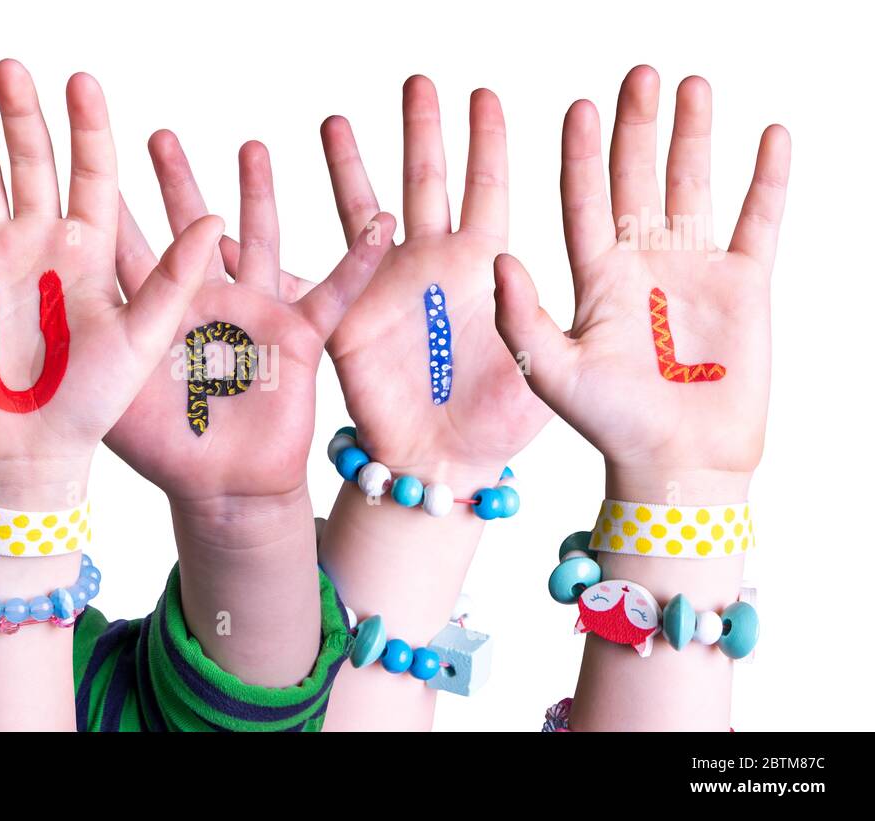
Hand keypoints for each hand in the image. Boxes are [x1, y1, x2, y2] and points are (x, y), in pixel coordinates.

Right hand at [0, 61, 222, 507]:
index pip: (90, 171)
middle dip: (21, 114)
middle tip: (12, 67)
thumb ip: (175, 278)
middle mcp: (39, 244)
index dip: (86, 126)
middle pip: (31, 162)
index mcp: (89, 251)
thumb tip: (216, 216)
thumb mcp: (144, 338)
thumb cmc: (92, 404)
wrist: (29, 453)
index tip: (81, 80)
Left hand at [106, 132, 393, 500]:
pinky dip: (358, 260)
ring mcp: (253, 313)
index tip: (89, 158)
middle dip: (177, 184)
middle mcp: (204, 303)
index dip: (114, 206)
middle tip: (158, 137)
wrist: (225, 488)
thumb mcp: (119, 391)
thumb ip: (96, 341)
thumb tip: (48, 298)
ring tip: (251, 146)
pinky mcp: (298, 334)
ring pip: (258, 239)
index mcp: (157, 315)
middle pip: (189, 229)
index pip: (131, 249)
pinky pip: (334, 292)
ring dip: (257, 194)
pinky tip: (378, 222)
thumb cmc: (166, 449)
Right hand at [320, 78, 548, 490]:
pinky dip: (292, 245)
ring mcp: (383, 286)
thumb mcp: (537, 366)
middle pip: (423, 180)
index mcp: (481, 267)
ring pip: (362, 209)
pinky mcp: (345, 317)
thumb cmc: (499, 420)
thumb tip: (504, 263)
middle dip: (420, 129)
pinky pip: (312, 274)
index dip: (486, 141)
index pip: (486, 187)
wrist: (444, 461)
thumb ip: (526, 315)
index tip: (482, 94)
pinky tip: (264, 212)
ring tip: (336, 121)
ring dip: (349, 165)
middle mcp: (430, 266)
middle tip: (416, 82)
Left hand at [492, 66, 790, 501]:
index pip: (584, 201)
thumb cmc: (610, 426)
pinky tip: (769, 136)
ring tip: (692, 86)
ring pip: (692, 187)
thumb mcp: (550, 373)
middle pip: (637, 180)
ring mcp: (693, 270)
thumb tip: (497, 256)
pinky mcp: (744, 285)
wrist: (678, 464)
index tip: (580, 106)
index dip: (581, 155)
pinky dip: (766, 179)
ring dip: (693, 136)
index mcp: (594, 279)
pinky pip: (757, 220)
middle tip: (639, 74)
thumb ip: (521, 317)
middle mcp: (641, 264)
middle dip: (637, 128)